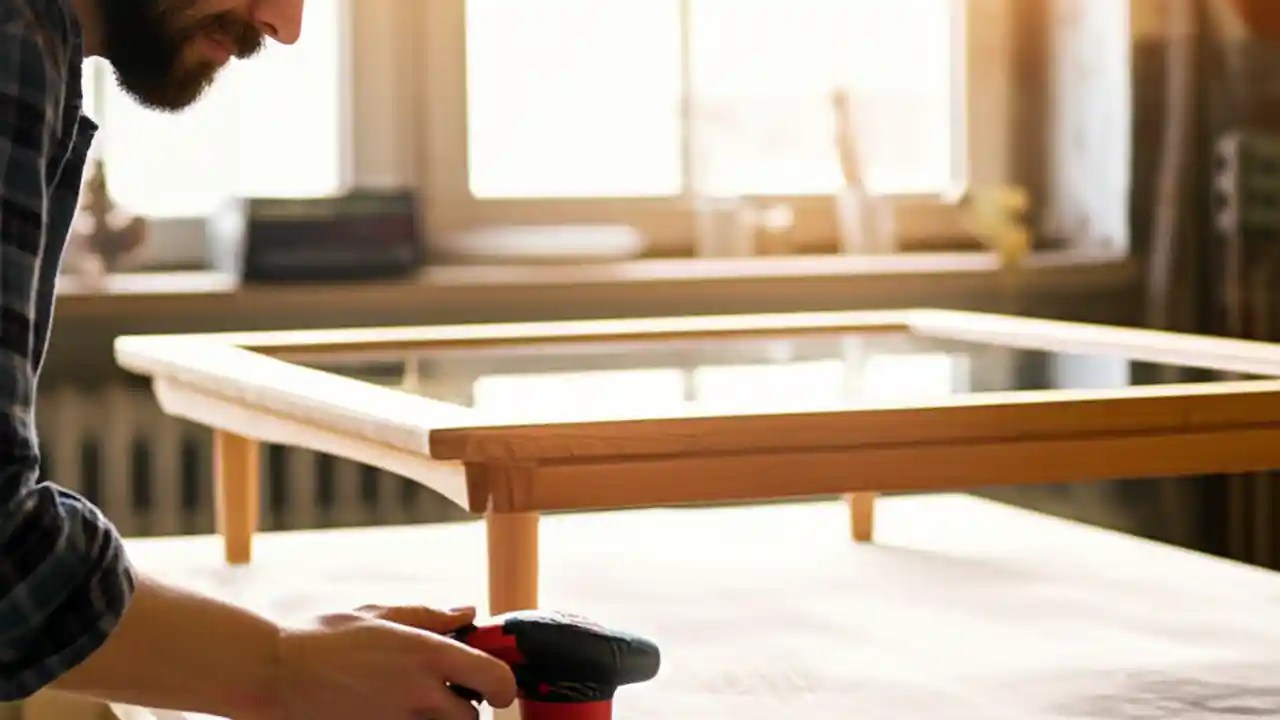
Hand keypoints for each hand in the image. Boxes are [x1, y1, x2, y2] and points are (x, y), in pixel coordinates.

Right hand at [270, 605, 516, 719]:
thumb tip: (468, 614)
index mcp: (428, 655)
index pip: (496, 680)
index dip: (504, 686)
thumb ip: (431, 617)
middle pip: (471, 718)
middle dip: (465, 708)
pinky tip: (388, 710)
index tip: (494, 686)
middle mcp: (420, 693)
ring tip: (413, 702)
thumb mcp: (381, 615)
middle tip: (445, 693)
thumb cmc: (325, 638)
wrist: (276, 674)